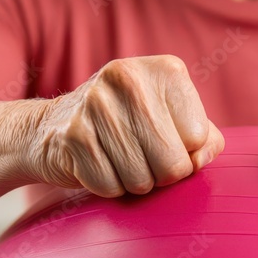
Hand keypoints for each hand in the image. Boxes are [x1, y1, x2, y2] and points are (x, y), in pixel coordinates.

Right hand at [0, 55, 223, 204]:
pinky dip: (108, 187)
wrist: (52, 127)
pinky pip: (110, 186)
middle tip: (144, 160)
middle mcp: (130, 78)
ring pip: (142, 179)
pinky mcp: (73, 134)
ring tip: (120, 160)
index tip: (167, 144)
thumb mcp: (172, 120)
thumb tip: (200, 159)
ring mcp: (97, 104)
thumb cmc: (128, 128)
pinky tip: (97, 164)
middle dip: (162, 175)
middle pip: (174, 163)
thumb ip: (205, 139)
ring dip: (135, 183)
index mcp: (165, 70)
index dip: (187, 154)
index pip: (199, 137)